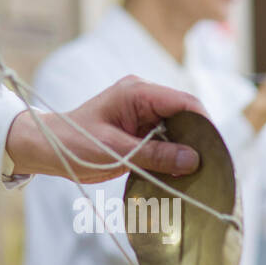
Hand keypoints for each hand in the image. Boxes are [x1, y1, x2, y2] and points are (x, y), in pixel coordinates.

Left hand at [5, 75, 207, 182]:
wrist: (48, 148)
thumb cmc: (74, 144)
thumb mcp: (115, 152)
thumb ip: (155, 155)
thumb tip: (194, 159)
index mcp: (138, 92)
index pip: (185, 102)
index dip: (205, 124)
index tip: (216, 151)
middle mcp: (144, 97)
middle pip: (186, 114)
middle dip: (199, 139)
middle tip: (213, 166)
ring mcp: (143, 112)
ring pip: (179, 128)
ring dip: (188, 148)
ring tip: (201, 172)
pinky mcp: (140, 129)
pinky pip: (166, 138)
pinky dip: (174, 154)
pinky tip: (182, 172)